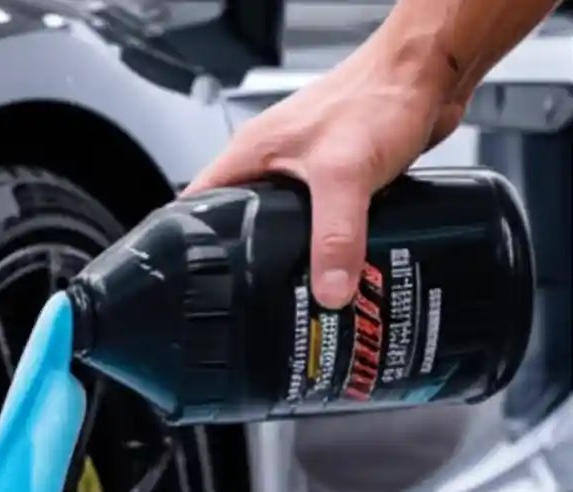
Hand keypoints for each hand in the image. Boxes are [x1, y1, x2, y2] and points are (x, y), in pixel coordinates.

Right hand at [184, 38, 464, 308]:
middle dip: (248, 255)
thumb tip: (328, 289)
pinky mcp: (339, 174)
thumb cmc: (376, 97)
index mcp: (251, 154)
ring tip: (299, 283)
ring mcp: (305, 167)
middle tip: (255, 292)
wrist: (427, 75)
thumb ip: (335, 236)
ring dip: (296, 247)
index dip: (190, 240)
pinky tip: (344, 257)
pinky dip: (331, 238)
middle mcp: (273, 160)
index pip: (198, 202)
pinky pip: (324, 216)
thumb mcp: (345, 174)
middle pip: (241, 218)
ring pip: (286, 220)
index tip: (195, 276)